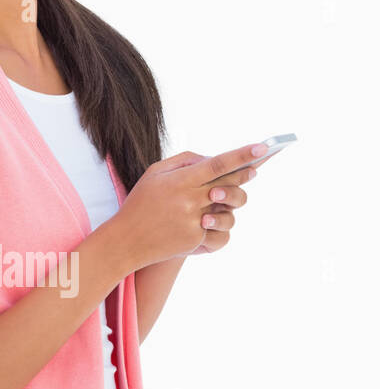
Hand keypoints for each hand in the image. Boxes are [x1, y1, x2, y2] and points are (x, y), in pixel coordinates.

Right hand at [110, 142, 264, 266]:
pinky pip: (222, 235)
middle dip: (245, 176)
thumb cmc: (141, 203)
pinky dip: (217, 230)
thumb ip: (183, 161)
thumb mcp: (154, 174)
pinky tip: (205, 226)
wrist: (127, 240)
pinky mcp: (196, 240)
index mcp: (179, 181)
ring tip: (213, 205)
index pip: (217, 165)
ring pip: (230, 213)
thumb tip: (211, 158)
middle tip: (253, 170)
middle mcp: (189, 201)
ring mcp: (194, 222)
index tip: (262, 147)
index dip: (242, 156)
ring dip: (227, 207)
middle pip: (229, 186)